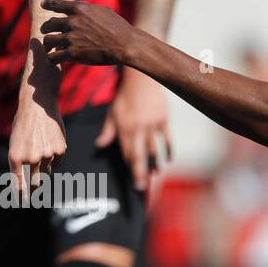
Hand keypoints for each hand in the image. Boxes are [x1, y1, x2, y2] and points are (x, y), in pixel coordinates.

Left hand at [7, 102, 66, 197]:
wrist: (37, 106)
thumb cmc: (23, 123)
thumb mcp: (15, 142)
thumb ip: (21, 160)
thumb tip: (30, 180)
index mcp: (14, 157)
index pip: (18, 183)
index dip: (20, 195)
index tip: (23, 202)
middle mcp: (30, 158)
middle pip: (35, 183)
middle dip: (35, 188)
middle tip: (35, 189)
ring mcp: (46, 155)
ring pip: (46, 171)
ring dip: (44, 166)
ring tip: (40, 149)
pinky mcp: (59, 150)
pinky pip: (56, 162)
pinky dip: (53, 158)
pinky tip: (50, 144)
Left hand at [41, 0, 135, 65]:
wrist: (126, 45)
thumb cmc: (119, 28)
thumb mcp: (103, 12)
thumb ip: (88, 10)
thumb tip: (79, 10)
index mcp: (80, 9)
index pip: (57, 4)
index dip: (48, 3)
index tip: (43, 4)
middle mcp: (73, 22)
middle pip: (49, 23)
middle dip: (46, 28)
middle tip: (46, 32)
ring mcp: (72, 38)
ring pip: (48, 40)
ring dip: (47, 44)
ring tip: (48, 48)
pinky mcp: (73, 53)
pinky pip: (54, 56)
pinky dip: (52, 58)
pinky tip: (53, 59)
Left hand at [98, 68, 169, 191]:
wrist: (142, 79)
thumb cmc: (125, 97)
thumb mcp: (113, 113)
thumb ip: (108, 131)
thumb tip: (99, 145)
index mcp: (124, 128)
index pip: (127, 153)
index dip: (129, 167)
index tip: (131, 179)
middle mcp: (138, 129)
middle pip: (139, 155)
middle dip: (139, 172)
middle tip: (140, 187)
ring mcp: (152, 125)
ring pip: (154, 149)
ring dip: (154, 163)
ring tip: (154, 174)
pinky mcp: (163, 120)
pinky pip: (167, 139)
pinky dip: (169, 150)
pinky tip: (168, 160)